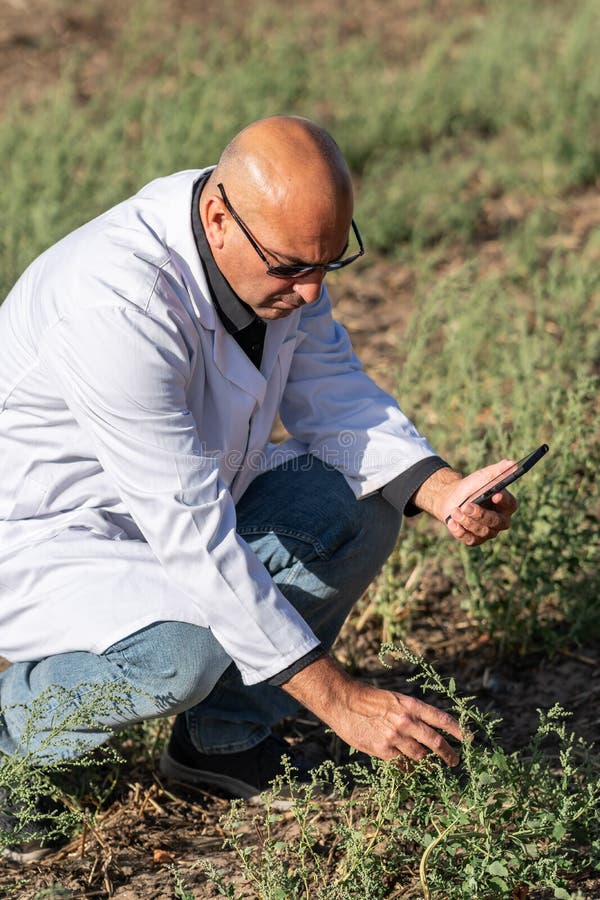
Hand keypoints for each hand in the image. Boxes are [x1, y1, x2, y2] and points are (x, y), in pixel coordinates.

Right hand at [283, 656, 463, 765]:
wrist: (345, 702)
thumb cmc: (371, 700)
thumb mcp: (396, 700)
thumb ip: (413, 716)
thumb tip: (429, 735)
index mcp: (411, 705)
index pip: (441, 719)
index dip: (458, 730)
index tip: (471, 740)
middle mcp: (407, 721)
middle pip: (436, 742)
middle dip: (449, 755)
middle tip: (455, 761)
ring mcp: (396, 737)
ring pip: (420, 756)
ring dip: (426, 761)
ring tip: (427, 763)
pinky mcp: (383, 750)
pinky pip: (402, 764)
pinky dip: (407, 765)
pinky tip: (406, 764)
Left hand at [411, 463, 517, 546]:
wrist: (452, 498)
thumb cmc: (472, 487)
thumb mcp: (483, 477)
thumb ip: (498, 471)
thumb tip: (512, 463)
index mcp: (506, 504)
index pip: (510, 504)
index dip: (504, 500)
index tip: (496, 494)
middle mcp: (500, 520)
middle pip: (496, 522)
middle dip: (480, 514)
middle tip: (466, 506)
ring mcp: (488, 532)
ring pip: (482, 531)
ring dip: (466, 520)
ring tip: (454, 510)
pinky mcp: (475, 540)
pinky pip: (470, 540)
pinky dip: (460, 531)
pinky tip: (452, 522)